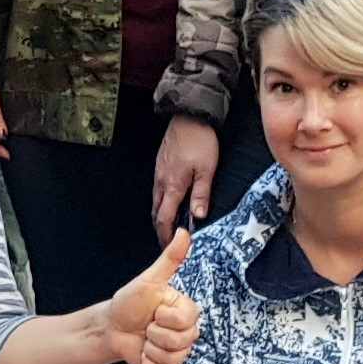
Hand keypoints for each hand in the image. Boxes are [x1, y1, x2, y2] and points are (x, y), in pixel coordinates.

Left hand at [105, 225, 201, 363]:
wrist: (111, 327)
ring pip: (174, 357)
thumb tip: (185, 233)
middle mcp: (185, 331)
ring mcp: (178, 351)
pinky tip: (143, 352)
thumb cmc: (129, 302)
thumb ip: (170, 259)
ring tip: (144, 338)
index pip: (187, 320)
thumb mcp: (148, 280)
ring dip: (151, 348)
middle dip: (156, 333)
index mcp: (185, 311)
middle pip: (183, 341)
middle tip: (147, 325)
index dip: (167, 317)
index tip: (155, 311)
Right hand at [151, 115, 218, 239]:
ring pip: (156, 201)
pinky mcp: (161, 165)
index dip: (165, 236)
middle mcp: (161, 182)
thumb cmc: (200, 141)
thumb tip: (198, 217)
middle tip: (168, 241)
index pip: (164, 219)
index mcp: (172, 186)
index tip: (169, 247)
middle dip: (161, 229)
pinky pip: (158, 189)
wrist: (189, 115)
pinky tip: (172, 201)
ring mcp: (159, 173)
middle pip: (156, 213)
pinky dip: (162, 201)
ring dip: (161, 215)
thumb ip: (201, 194)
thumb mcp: (207, 169)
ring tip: (171, 225)